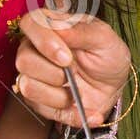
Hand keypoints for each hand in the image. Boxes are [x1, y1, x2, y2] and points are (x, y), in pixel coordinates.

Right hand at [14, 9, 129, 127]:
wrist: (115, 85)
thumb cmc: (108, 55)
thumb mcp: (105, 39)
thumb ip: (82, 32)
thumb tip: (59, 27)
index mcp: (50, 27)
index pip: (30, 24)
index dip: (44, 41)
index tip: (66, 57)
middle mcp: (36, 50)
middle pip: (24, 60)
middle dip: (53, 71)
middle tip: (74, 72)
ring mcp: (35, 77)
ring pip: (27, 86)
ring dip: (59, 94)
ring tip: (79, 90)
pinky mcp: (40, 102)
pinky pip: (44, 111)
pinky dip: (72, 114)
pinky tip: (90, 112)